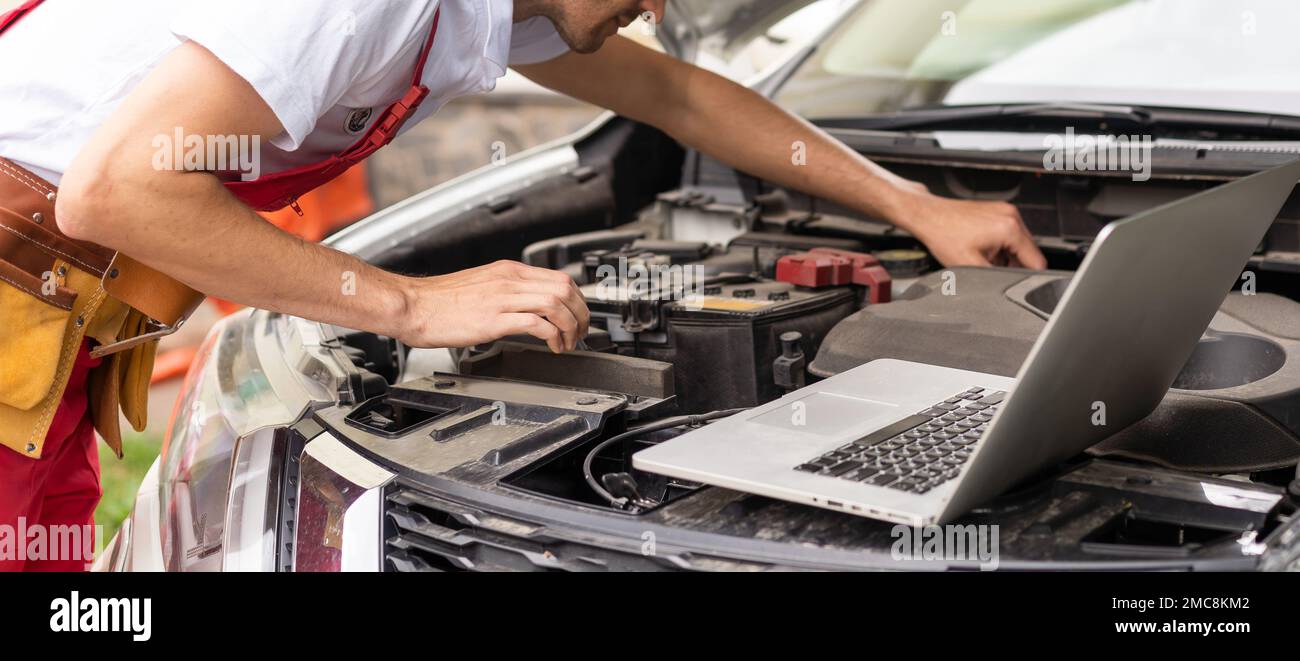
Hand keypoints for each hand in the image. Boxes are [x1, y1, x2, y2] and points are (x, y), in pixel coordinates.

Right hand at [395, 260, 589, 352]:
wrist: (413, 305)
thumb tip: (528, 304)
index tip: (579, 316)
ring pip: (555, 304)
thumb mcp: (481, 285)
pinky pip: (536, 323)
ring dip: (570, 327)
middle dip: (581, 313)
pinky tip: (552, 346)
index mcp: (508, 271)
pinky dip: (552, 336)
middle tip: (581, 332)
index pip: (559, 278)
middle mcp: (509, 280)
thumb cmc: (440, 301)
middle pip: (564, 288)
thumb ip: (506, 291)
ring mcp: (502, 299)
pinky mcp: (493, 319)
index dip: (577, 300)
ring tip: (568, 342)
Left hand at [901, 192, 1046, 268]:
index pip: (1037, 261)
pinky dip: (999, 244)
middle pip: (1028, 251)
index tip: (1015, 282)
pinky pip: (1008, 233)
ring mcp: (1005, 210)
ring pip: (1018, 243)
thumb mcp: (970, 266)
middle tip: (988, 267)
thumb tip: (1013, 284)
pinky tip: (980, 245)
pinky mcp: (997, 210)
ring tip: (981, 254)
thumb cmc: (943, 235)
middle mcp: (1011, 215)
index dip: (1027, 276)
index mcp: (1010, 228)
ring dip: (1005, 254)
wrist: (928, 215)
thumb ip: (998, 276)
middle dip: (1012, 264)